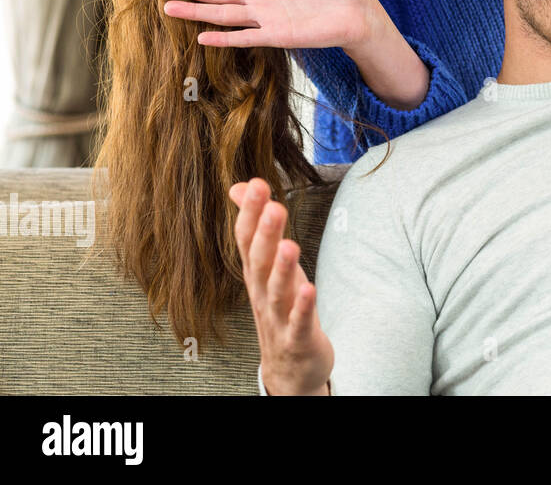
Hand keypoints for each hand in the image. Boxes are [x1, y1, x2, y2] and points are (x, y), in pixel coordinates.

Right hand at [230, 178, 333, 394]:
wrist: (288, 367)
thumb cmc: (279, 307)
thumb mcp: (266, 265)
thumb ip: (257, 225)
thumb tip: (241, 185)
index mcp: (255, 273)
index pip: (247, 239)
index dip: (251, 213)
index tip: (257, 183)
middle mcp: (261, 293)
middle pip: (259, 260)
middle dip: (265, 234)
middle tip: (272, 205)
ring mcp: (278, 317)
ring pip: (277, 291)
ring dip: (282, 268)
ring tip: (290, 244)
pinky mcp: (298, 337)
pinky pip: (299, 321)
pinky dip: (303, 306)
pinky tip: (310, 288)